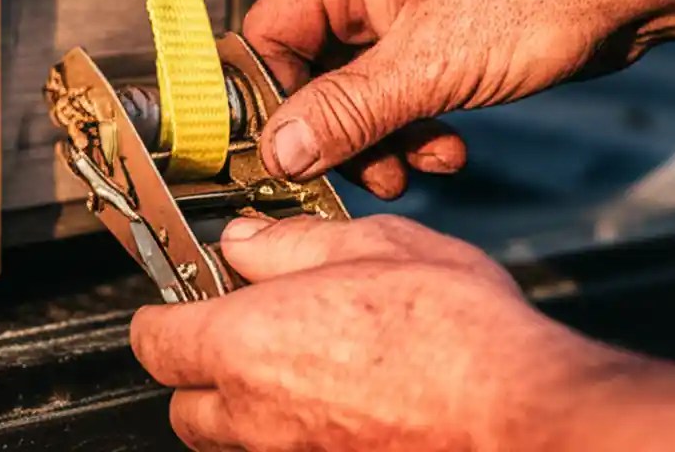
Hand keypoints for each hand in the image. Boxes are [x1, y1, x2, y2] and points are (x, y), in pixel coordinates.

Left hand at [130, 215, 614, 450]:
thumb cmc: (459, 334)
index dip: (166, 314)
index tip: (188, 298)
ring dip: (248, 405)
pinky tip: (345, 399)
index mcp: (248, 343)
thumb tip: (246, 241)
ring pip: (234, 440)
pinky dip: (295, 432)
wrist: (520, 416)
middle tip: (251, 330)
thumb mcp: (378, 246)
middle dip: (202, 368)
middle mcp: (255, 415)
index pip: (153, 339)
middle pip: (184, 404)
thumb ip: (295, 244)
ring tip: (307, 365)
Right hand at [244, 0, 639, 198]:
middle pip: (313, 69)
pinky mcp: (444, 32)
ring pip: (362, 88)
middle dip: (340, 132)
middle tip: (367, 177)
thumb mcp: (430, 66)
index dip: (271, 101)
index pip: (268, 36)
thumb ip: (347, 111)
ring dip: (384, 137)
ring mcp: (409, 5)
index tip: (286, 157)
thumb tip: (278, 151)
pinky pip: (404, 87)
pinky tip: (451, 149)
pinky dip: (417, 124)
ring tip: (422, 166)